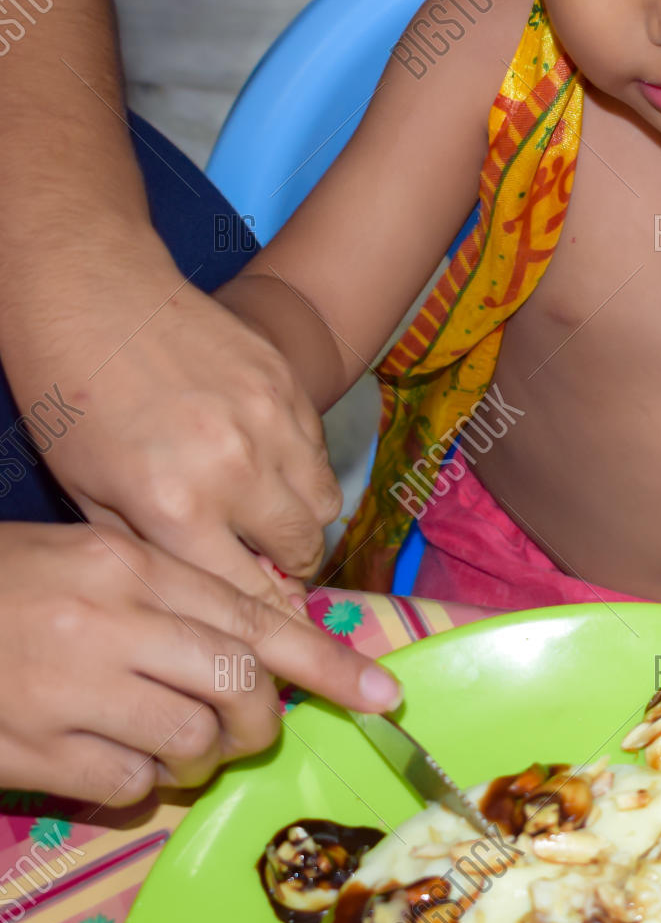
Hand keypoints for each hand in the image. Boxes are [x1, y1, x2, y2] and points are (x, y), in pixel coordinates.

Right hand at [0, 522, 401, 806]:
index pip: (256, 617)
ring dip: (202, 757)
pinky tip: (112, 760)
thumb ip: (173, 594)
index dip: (329, 662)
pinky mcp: (32, 750)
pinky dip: (140, 787)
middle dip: (264, 721)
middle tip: (252, 731)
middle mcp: (109, 622)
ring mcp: (70, 690)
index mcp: (131, 565)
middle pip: (240, 686)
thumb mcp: (90, 558)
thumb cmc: (2, 583)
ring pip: (195, 743)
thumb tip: (258, 643)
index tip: (383, 697)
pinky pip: (130, 787)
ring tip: (171, 742)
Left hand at [7, 252, 344, 601]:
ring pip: (325, 503)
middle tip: (261, 559)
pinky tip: (260, 456)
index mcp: (177, 506)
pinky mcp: (289, 384)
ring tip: (264, 510)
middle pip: (304, 550)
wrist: (91, 298)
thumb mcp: (92, 497)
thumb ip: (160, 552)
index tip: (267, 624)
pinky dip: (300, 468)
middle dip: (288, 566)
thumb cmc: (73, 401)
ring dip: (301, 517)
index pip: (252, 593)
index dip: (264, 617)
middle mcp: (237, 469)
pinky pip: (318, 451)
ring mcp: (272, 421)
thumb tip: (217, 595)